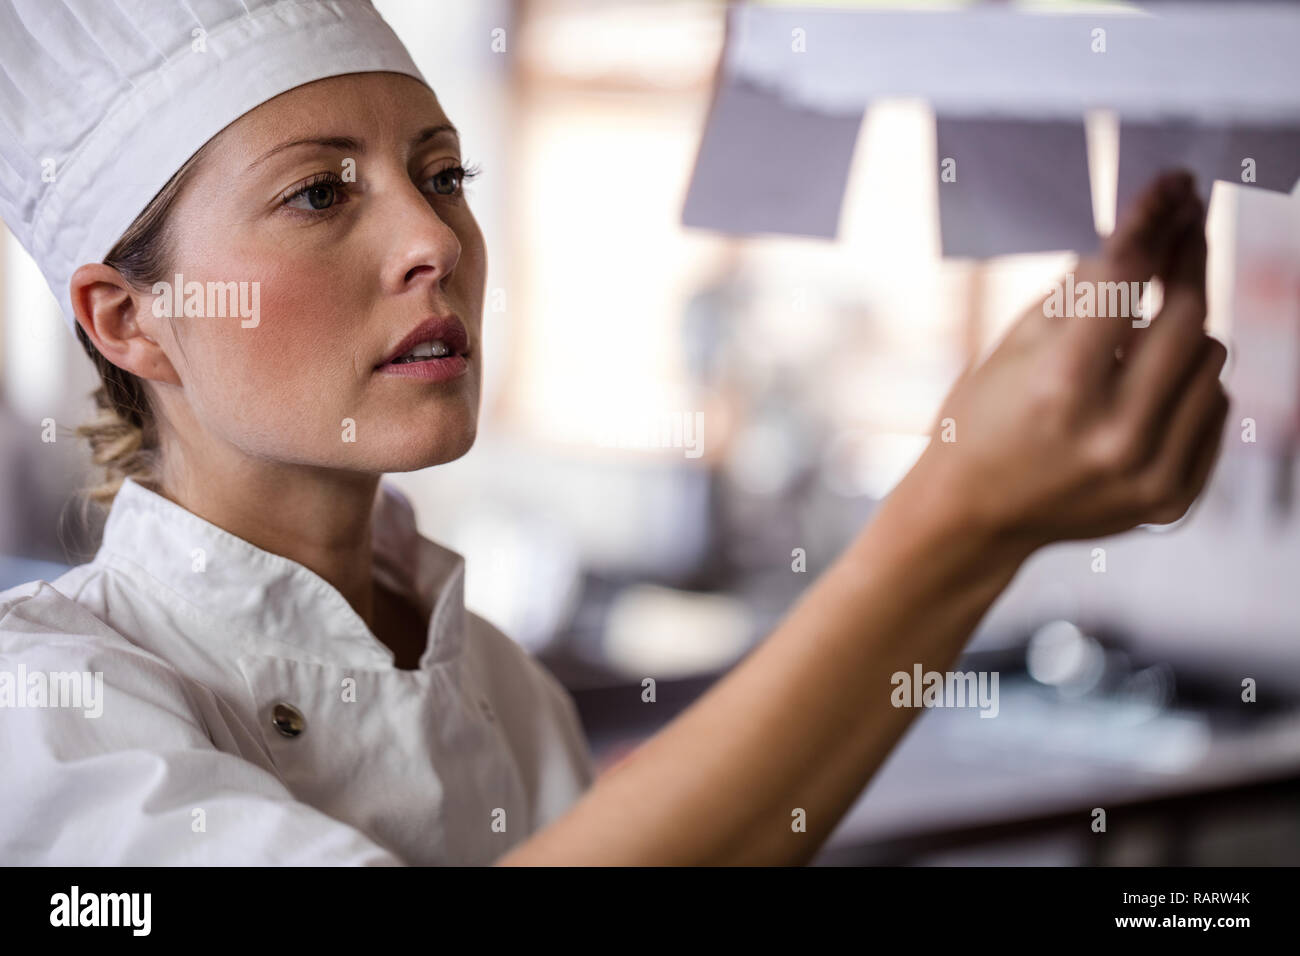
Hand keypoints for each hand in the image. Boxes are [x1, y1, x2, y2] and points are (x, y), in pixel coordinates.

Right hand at [910, 170, 1229, 554]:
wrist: (972, 519)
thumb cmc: (979, 425)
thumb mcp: (1012, 347)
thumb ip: (1084, 292)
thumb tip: (1149, 231)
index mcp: (1060, 389)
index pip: (1126, 279)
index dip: (1151, 221)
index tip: (1173, 185)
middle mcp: (1114, 435)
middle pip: (1188, 316)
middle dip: (1186, 260)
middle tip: (1184, 225)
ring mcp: (1149, 473)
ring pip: (1213, 360)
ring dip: (1183, 333)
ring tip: (1135, 344)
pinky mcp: (1172, 497)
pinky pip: (1216, 409)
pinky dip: (1189, 385)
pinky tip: (1144, 391)